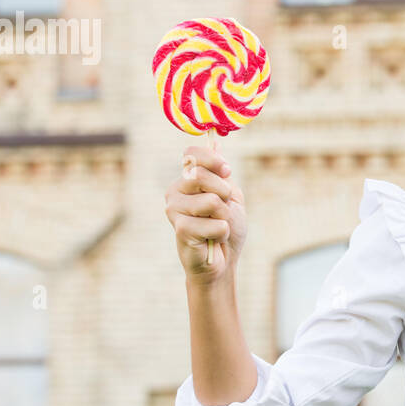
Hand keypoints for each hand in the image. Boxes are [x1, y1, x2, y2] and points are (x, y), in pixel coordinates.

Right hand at [164, 145, 246, 283]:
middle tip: (224, 207)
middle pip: (200, 175)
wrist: (223, 261)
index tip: (227, 172)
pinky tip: (213, 239)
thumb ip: (222, 174)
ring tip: (218, 226)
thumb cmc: (226, 228)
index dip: (212, 160)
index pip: (191, 154)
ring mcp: (174, 211)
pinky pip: (215, 224)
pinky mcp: (181, 230)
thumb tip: (216, 143)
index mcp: (186, 180)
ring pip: (211, 201)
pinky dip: (222, 232)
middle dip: (223, 192)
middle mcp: (175, 192)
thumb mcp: (230, 196)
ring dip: (225, 216)